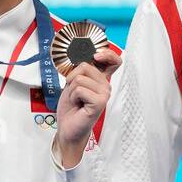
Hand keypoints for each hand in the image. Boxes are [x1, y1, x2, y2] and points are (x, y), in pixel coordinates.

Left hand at [54, 49, 119, 167]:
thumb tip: (81, 60)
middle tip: (74, 93)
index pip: (114, 61)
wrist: (68, 127)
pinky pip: (79, 89)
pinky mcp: (99, 102)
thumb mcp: (73, 84)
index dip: (107, 54)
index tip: (96, 56)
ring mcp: (105, 94)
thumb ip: (80, 72)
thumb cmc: (71, 107)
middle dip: (72, 78)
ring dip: (71, 90)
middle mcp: (106, 85)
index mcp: (101, 80)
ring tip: (76, 100)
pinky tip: (77, 105)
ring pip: (80, 78)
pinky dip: (72, 97)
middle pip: (86, 66)